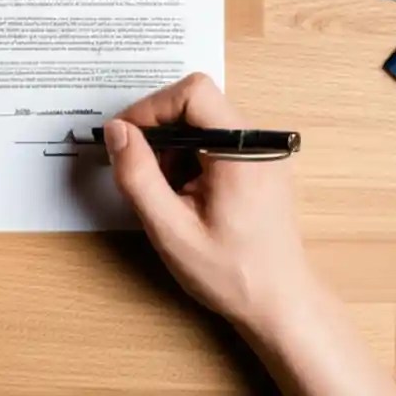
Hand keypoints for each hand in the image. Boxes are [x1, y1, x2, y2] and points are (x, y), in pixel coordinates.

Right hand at [103, 73, 309, 326]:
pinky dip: (192, 159)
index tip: (126, 139)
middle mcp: (260, 142)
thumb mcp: (171, 229)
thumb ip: (138, 176)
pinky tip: (188, 197)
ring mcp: (264, 152)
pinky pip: (218, 140)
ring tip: (170, 195)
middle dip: (161, 133)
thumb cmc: (230, 274)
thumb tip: (116, 131)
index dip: (151, 108)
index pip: (193, 92)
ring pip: (204, 122)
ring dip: (174, 149)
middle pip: (197, 103)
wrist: (279, 304)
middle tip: (146, 176)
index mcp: (242, 152)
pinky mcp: (261, 164)